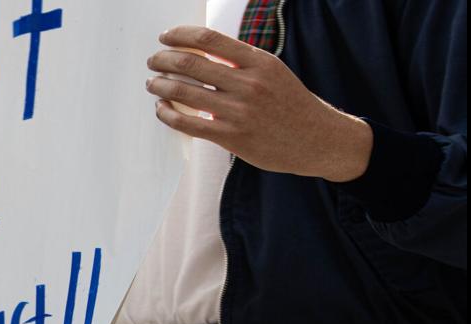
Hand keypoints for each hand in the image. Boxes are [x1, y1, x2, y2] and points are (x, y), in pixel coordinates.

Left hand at [146, 26, 371, 182]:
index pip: (209, 38)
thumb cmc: (291, 104)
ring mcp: (239, 112)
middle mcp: (248, 84)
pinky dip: (170, 115)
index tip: (166, 37)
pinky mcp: (233, 137)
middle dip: (164, 60)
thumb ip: (240, 63)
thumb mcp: (272, 72)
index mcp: (258, 61)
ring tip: (153, 85)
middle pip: (191, 63)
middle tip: (153, 61)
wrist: (317, 140)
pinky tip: (162, 110)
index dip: (180, 35)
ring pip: (186, 93)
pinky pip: (190, 125)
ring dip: (162, 86)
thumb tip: (201, 53)